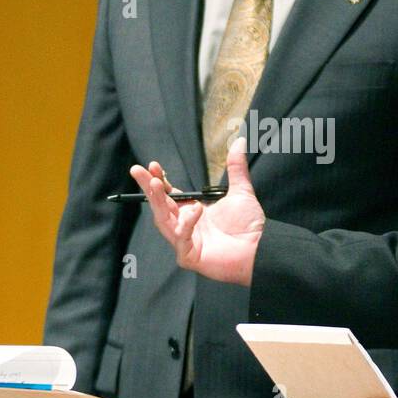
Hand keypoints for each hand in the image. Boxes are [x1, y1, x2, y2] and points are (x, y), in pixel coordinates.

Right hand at [130, 137, 263, 285]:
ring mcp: (186, 242)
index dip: (159, 180)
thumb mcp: (240, 191)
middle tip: (138, 170)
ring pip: (164, 222)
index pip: (169, 195)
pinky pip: (181, 238)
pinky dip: (186, 224)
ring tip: (156, 184)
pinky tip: (196, 209)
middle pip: (160, 206)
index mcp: (192, 211)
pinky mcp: (189, 256)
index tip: (153, 165)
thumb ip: (236, 167)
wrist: (260, 248)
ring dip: (158, 202)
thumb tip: (240, 141)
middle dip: (148, 188)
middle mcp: (185, 226)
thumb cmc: (249, 226)